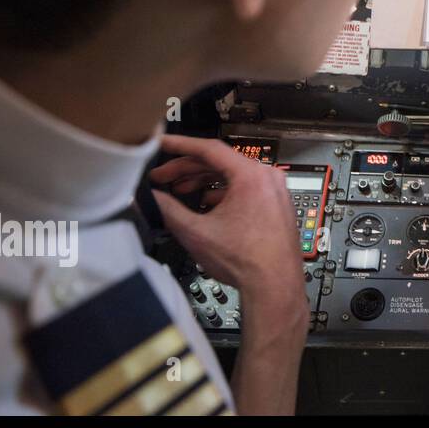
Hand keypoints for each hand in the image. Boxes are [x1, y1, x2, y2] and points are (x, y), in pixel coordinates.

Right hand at [149, 135, 307, 314]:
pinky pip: (245, 189)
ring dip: (203, 181)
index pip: (209, 148)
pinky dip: (222, 193)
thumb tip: (152, 198)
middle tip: (162, 177)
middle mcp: (268, 177)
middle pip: (220, 162)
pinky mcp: (276, 204)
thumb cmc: (246, 260)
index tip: (162, 142)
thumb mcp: (196, 231)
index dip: (179, 145)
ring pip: (232, 176)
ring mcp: (275, 190)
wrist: (274, 285)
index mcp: (251, 176)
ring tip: (178, 191)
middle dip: (186, 169)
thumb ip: (168, 209)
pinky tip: (204, 205)